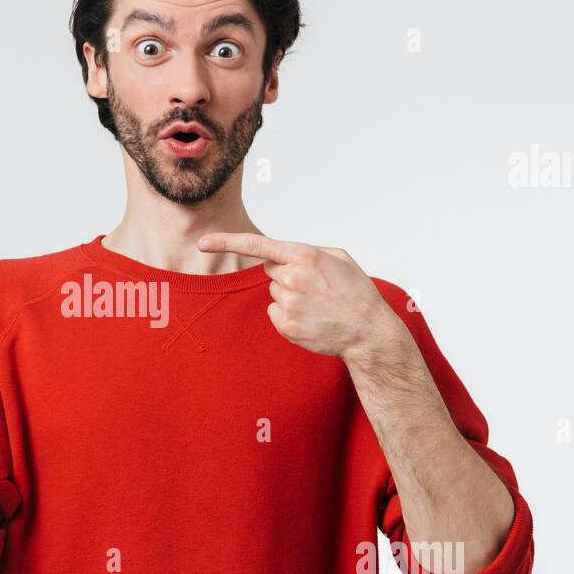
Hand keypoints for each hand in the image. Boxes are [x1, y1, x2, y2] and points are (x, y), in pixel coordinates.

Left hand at [197, 232, 399, 359]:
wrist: (370, 332)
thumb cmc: (357, 292)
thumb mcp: (340, 258)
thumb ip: (308, 250)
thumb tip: (283, 254)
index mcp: (304, 255)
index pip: (256, 245)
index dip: (226, 242)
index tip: (203, 242)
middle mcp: (293, 278)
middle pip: (270, 270)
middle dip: (286, 274)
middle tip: (314, 286)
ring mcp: (288, 304)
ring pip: (274, 292)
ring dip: (290, 296)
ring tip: (318, 304)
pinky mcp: (287, 326)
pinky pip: (275, 313)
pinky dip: (288, 315)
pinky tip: (311, 318)